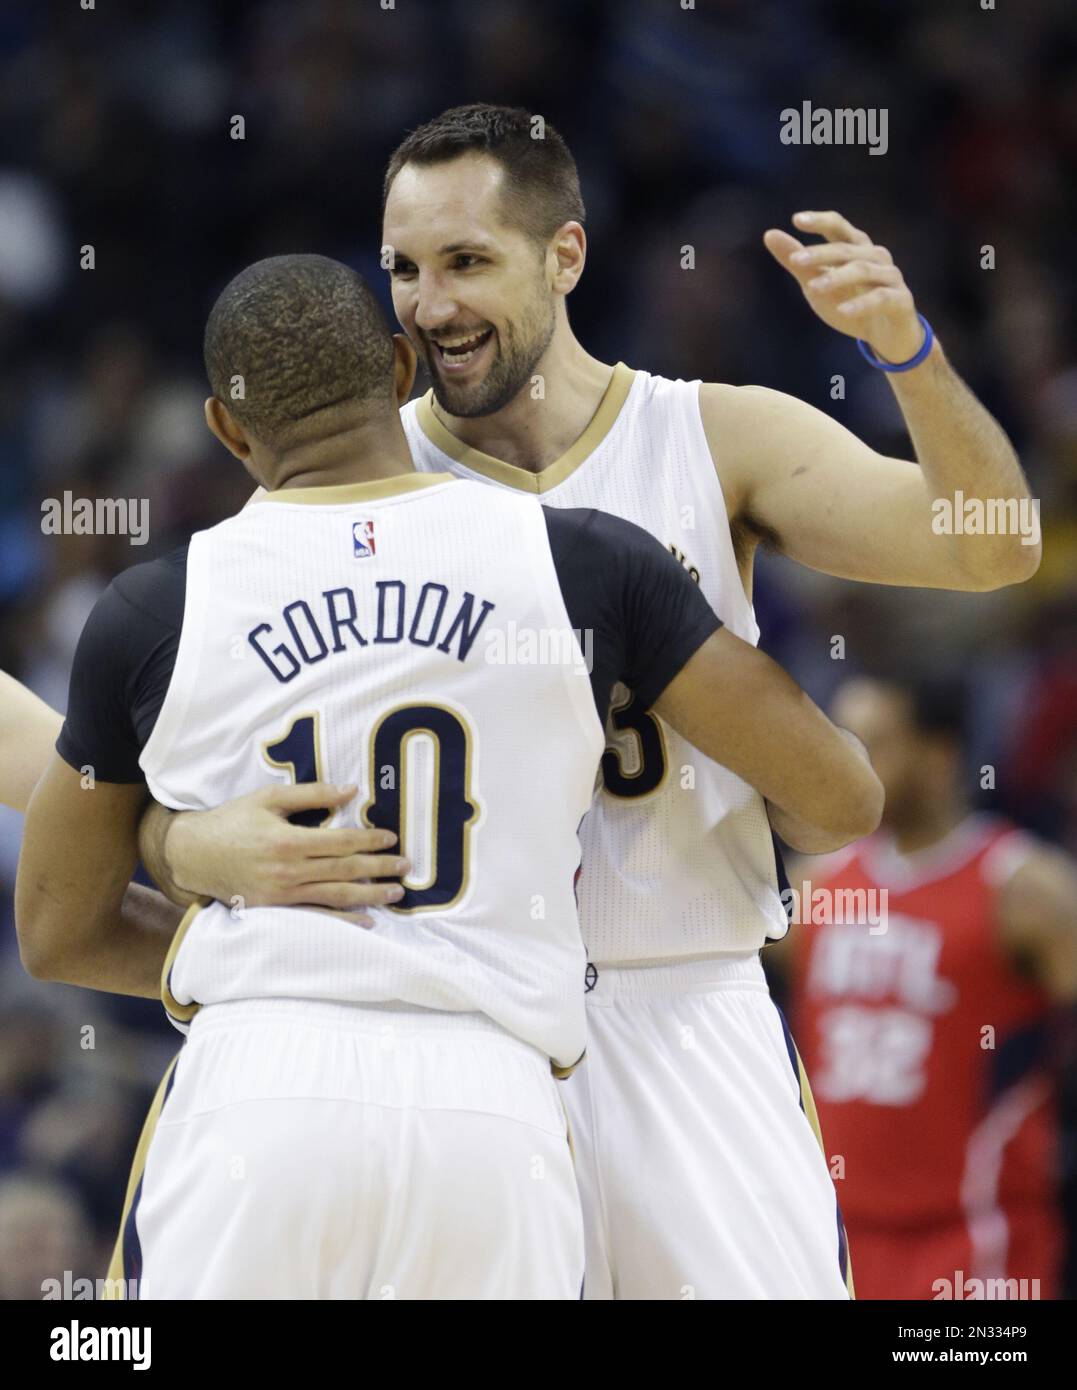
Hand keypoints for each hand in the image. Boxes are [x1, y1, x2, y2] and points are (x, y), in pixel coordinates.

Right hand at [165, 782, 409, 913]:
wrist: (193, 855)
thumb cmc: (233, 820)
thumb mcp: (269, 798)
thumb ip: (312, 794)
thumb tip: (351, 790)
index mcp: (288, 840)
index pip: (340, 842)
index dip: (370, 841)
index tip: (392, 838)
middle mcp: (287, 871)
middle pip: (343, 871)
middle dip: (379, 869)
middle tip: (405, 866)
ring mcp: (282, 895)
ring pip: (335, 896)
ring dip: (369, 896)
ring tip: (396, 894)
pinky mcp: (275, 910)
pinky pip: (315, 916)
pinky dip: (342, 920)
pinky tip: (365, 921)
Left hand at [764, 211, 925, 364]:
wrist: (887, 335)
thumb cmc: (850, 301)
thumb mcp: (817, 282)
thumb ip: (797, 262)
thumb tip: (769, 234)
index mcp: (856, 247)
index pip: (838, 227)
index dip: (820, 221)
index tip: (796, 220)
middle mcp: (875, 256)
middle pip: (846, 249)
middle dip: (820, 253)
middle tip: (796, 260)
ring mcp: (890, 277)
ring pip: (862, 270)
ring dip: (837, 278)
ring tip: (813, 288)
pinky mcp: (900, 300)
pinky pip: (880, 299)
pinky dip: (861, 304)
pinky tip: (843, 311)